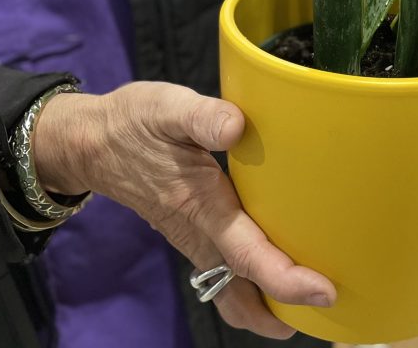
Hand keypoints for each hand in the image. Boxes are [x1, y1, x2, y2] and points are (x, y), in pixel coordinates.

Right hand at [34, 82, 334, 339]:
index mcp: (201, 206)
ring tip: (305, 303)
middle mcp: (198, 232)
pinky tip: (273, 270)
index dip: (285, 279)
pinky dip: (250, 285)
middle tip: (326, 309)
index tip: (323, 291)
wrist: (91, 143)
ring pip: (230, 288)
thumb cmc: (134, 123)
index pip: (248, 255)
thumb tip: (236, 126)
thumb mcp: (168, 108)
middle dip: (279, 309)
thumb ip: (202, 116)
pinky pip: (223, 272)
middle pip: (241, 289)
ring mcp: (193, 237)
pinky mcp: (191, 231)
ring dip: (263, 304)